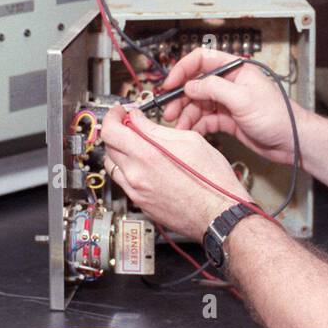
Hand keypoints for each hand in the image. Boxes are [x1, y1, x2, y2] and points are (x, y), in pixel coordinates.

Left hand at [100, 106, 246, 239]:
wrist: (219, 214)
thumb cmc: (212, 180)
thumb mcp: (190, 141)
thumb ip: (158, 129)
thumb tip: (140, 121)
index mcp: (147, 154)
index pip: (112, 129)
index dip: (113, 115)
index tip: (119, 112)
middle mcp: (136, 174)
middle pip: (108, 146)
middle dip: (117, 130)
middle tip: (129, 125)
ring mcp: (136, 192)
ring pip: (113, 165)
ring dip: (119, 151)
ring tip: (136, 144)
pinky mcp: (141, 204)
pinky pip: (124, 182)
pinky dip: (128, 169)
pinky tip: (145, 165)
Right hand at [158, 48, 300, 164]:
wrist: (292, 142)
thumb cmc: (277, 116)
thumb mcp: (243, 99)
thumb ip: (214, 89)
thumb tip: (190, 85)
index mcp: (235, 70)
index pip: (203, 60)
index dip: (183, 69)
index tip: (170, 84)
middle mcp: (230, 84)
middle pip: (197, 85)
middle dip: (181, 97)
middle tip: (169, 112)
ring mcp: (228, 103)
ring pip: (199, 104)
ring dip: (186, 114)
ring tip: (178, 126)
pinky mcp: (229, 120)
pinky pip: (206, 120)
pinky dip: (196, 126)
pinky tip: (191, 132)